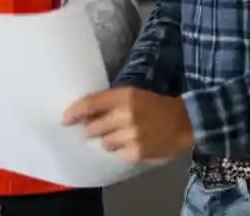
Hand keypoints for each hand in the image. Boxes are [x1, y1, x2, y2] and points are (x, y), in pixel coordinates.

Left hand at [62, 86, 193, 163]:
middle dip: (92, 129)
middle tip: (97, 129)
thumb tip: (82, 114)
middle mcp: (125, 114)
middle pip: (93, 127)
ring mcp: (131, 135)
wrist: (184, 121)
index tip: (65, 119)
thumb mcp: (132, 95)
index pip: (91, 103)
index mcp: (124, 96)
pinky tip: (130, 144)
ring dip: (107, 140)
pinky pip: (117, 154)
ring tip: (120, 135)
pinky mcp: (137, 152)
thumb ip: (108, 102)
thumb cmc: (153, 106)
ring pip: (104, 142)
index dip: (75, 112)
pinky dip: (120, 150)